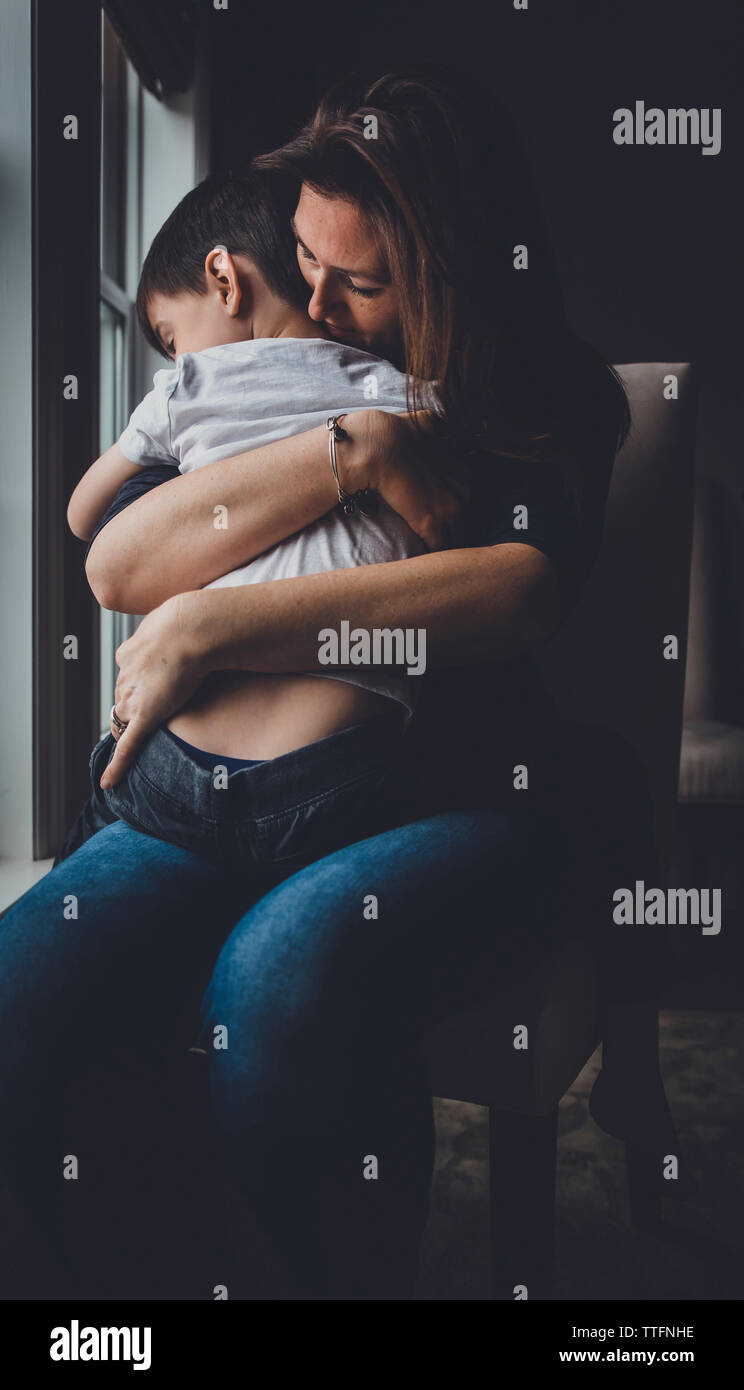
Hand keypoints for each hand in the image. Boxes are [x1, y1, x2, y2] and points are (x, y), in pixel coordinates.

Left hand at [100, 592, 207, 788]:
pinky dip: (117, 767)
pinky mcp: (144, 717)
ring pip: (123, 722)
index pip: (128, 677)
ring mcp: (133, 698)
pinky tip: (108, 783)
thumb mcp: (178, 621)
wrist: (191, 629)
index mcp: (130, 654)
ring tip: (132, 750)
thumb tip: (192, 628)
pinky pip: (128, 747)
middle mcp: (126, 677)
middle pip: (122, 701)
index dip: (137, 687)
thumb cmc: (191, 622)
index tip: (147, 691)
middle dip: (131, 711)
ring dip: (127, 733)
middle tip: (145, 720)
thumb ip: (176, 632)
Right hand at [345, 410, 470, 550]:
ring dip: (448, 545)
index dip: (455, 510)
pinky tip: (427, 559)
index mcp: (464, 476)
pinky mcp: (428, 523)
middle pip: (465, 522)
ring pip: (456, 537)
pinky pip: (437, 546)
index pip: (466, 502)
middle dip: (455, 530)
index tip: (445, 517)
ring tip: (439, 557)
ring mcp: (447, 510)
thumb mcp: (432, 424)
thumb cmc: (400, 433)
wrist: (380, 446)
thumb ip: (442, 431)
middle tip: (446, 541)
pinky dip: (433, 552)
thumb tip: (441, 428)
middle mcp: (461, 493)